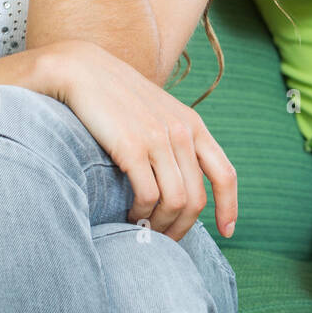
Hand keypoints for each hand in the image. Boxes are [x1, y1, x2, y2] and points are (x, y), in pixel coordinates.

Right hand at [37, 39, 237, 241]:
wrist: (82, 71)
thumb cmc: (116, 98)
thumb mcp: (157, 114)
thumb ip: (174, 141)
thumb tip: (182, 183)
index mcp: (193, 125)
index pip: (225, 174)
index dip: (229, 207)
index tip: (226, 232)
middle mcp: (182, 132)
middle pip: (196, 199)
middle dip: (182, 228)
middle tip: (164, 241)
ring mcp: (159, 139)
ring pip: (175, 202)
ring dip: (160, 225)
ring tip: (143, 231)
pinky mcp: (132, 146)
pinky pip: (148, 196)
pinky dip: (141, 214)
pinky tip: (128, 215)